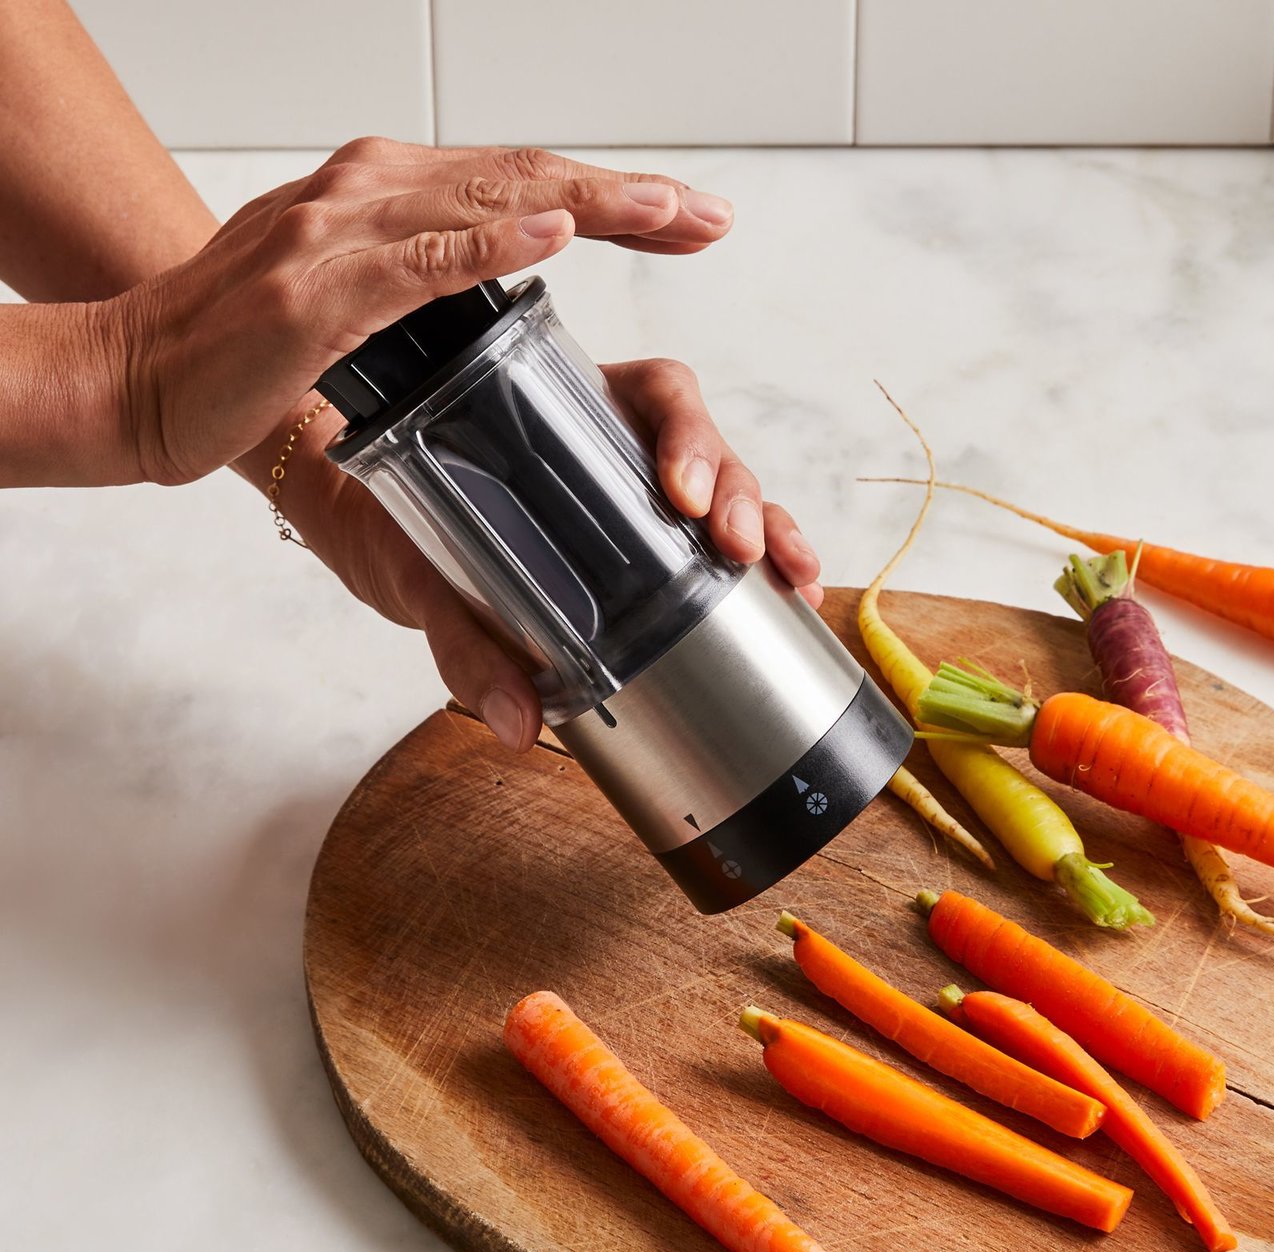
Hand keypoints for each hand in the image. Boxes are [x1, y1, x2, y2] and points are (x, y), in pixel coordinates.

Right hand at [99, 139, 739, 484]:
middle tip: (709, 218)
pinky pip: (421, 262)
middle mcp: (368, 192)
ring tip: (669, 217)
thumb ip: (425, 289)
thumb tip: (504, 300)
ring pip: (486, 203)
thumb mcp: (356, 309)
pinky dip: (489, 246)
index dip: (611, 200)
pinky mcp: (318, 292)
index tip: (688, 222)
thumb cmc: (243, 352)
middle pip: (522, 178)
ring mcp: (342, 234)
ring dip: (587, 206)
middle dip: (627, 199)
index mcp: (385, 197)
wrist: (138, 377)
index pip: (519, 185)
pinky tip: (553, 238)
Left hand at [260, 359, 821, 753]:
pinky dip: (760, 567)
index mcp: (566, 412)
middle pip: (706, 444)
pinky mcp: (652, 542)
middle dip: (736, 492)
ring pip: (725, 491)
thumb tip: (517, 725)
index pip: (656, 394)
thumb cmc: (398, 530)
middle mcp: (616, 442)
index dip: (685, 436)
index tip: (680, 494)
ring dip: (767, 527)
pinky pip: (718, 543)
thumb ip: (466, 641)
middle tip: (735, 548)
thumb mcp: (424, 579)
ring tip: (788, 577)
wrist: (373, 536)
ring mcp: (640, 492)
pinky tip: (789, 600)